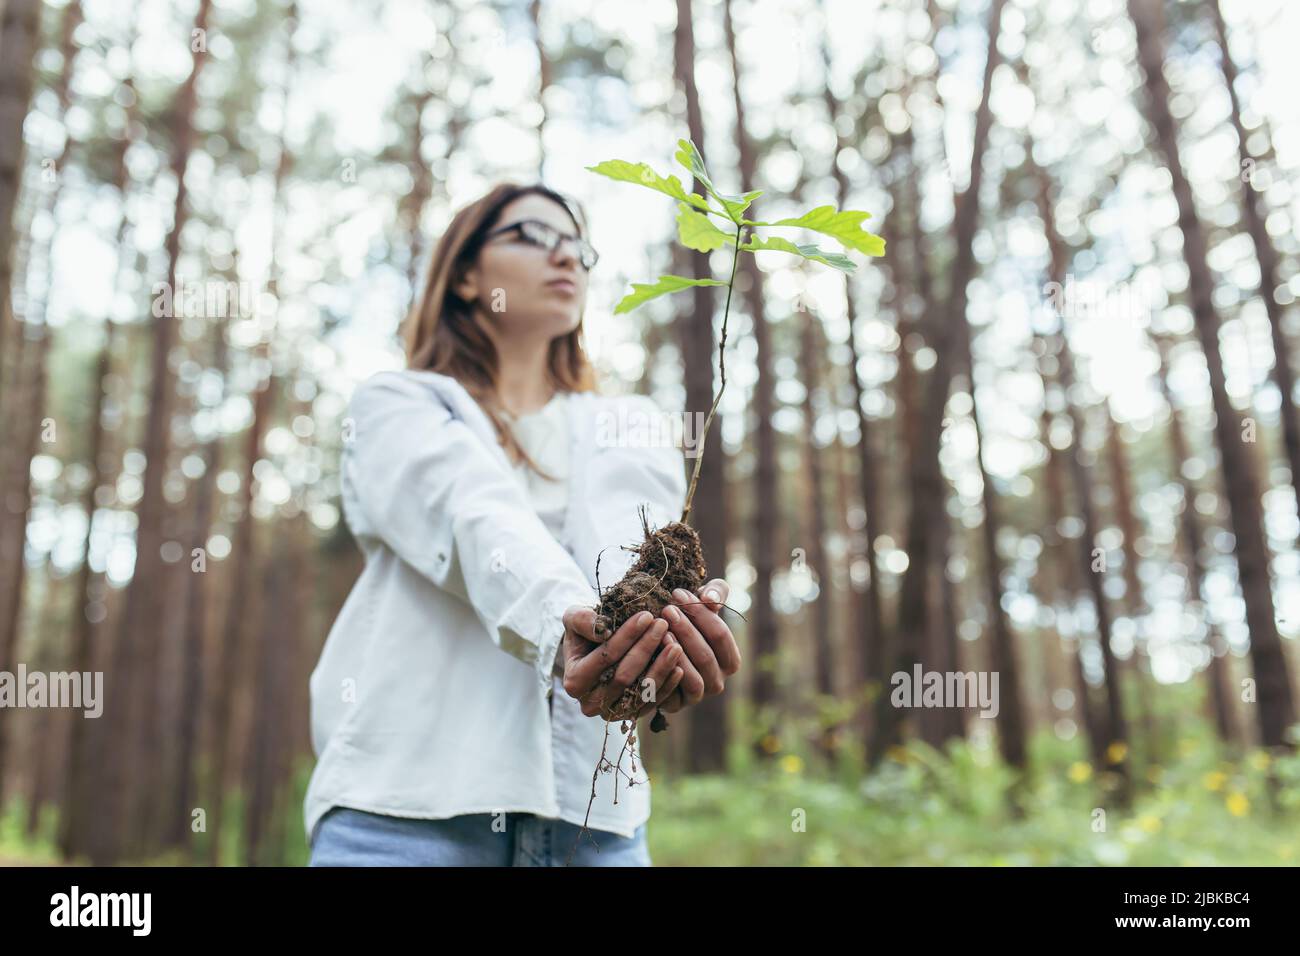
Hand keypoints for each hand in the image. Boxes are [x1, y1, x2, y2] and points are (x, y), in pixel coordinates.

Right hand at [559, 607, 687, 719]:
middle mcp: (590, 703)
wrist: (591, 653)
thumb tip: (603, 630)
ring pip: (640, 692)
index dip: (627, 636)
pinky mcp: (631, 715)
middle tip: (662, 625)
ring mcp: (612, 712)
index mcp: (574, 681)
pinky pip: (652, 703)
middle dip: (645, 648)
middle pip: (623, 676)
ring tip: (676, 645)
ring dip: (661, 668)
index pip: (605, 657)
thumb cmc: (585, 633)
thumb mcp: (574, 618)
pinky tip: (679, 667)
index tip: (646, 615)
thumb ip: (582, 620)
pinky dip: (667, 686)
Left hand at [654, 578, 739, 714]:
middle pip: (706, 656)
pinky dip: (666, 674)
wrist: (656, 650)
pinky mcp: (676, 706)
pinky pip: (674, 695)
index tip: (678, 594)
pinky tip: (653, 652)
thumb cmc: (685, 622)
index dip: (700, 613)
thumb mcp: (702, 604)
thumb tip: (711, 598)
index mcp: (730, 659)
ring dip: (677, 653)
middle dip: (686, 630)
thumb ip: (715, 592)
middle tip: (666, 609)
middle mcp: (718, 681)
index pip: (721, 636)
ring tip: (661, 630)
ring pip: (694, 678)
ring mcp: (699, 696)